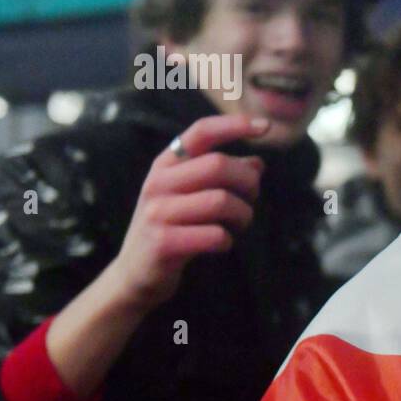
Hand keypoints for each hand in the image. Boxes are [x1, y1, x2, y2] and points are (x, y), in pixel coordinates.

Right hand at [105, 114, 269, 311]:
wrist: (135, 274)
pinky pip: (215, 235)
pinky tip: (221, 243)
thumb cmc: (173, 228)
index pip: (201, 132)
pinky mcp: (163, 242)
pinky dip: (227, 240)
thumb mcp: (192, 196)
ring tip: (238, 224)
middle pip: (218, 165)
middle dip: (248, 182)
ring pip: (221, 201)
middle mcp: (158, 183)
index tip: (266, 126)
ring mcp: (157, 212)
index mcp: (166, 164)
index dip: (234, 125)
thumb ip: (222, 178)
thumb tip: (258, 163)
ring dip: (243, 215)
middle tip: (251, 198)